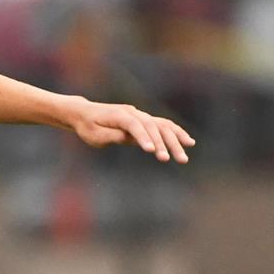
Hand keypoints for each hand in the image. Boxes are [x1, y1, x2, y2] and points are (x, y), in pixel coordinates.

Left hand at [68, 99, 194, 163]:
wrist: (85, 114)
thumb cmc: (88, 126)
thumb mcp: (94, 134)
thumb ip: (112, 135)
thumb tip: (128, 138)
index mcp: (119, 115)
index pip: (135, 126)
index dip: (144, 137)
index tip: (151, 151)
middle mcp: (133, 113)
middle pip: (153, 126)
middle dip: (164, 144)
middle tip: (171, 160)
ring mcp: (140, 115)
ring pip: (162, 126)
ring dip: (175, 140)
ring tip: (185, 155)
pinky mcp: (144, 120)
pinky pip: (163, 125)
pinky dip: (176, 133)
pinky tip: (188, 142)